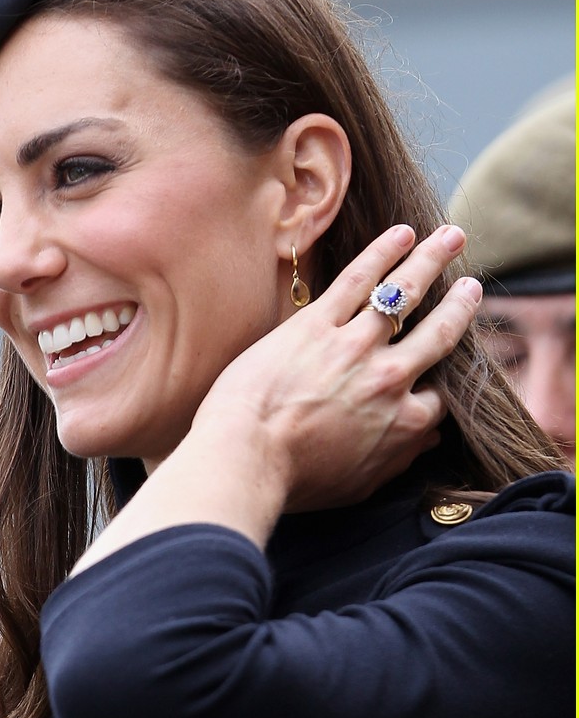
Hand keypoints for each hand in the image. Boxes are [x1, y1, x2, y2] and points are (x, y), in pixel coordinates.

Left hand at [191, 223, 481, 511]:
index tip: (445, 367)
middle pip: (438, 334)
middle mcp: (390, 379)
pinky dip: (383, 253)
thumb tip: (429, 441)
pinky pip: (358, 279)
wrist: (246, 457)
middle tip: (472, 287)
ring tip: (453, 238)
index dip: (444, 383)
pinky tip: (402, 234)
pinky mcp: (317, 323)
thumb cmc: (294, 481)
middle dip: (460, 307)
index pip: (439, 397)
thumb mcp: (358, 484)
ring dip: (432, 261)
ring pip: (405, 294)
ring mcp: (355, 346)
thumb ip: (398, 460)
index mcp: (402, 423)